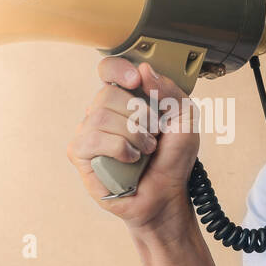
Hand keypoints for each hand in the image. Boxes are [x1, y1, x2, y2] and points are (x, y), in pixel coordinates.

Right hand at [66, 57, 200, 238]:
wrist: (166, 195)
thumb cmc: (172, 159)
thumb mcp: (185, 118)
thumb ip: (170, 90)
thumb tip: (144, 70)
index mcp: (125, 99)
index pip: (108, 70)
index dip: (118, 70)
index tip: (136, 81)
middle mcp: (103, 113)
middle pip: (107, 94)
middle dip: (138, 115)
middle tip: (152, 134)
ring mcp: (89, 132)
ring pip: (100, 115)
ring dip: (132, 134)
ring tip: (145, 150)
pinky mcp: (80, 154)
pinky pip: (92, 138)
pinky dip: (119, 148)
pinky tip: (130, 159)